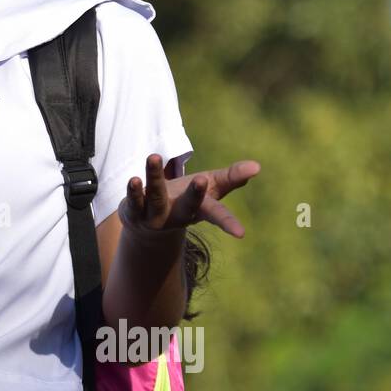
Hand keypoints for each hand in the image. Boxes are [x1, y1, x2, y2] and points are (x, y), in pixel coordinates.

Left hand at [117, 154, 260, 237]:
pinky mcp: (134, 212)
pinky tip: (134, 178)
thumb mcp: (210, 188)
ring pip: (155, 197)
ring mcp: (155, 216)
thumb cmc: (186, 199)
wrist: (150, 224)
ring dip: (154, 178)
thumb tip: (257, 166)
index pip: (216, 215)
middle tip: (201, 180)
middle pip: (187, 206)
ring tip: (153, 157)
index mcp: (199, 210)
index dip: (228, 223)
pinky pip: (133, 201)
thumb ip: (232, 177)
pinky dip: (133, 191)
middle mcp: (178, 215)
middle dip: (194, 195)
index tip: (241, 233)